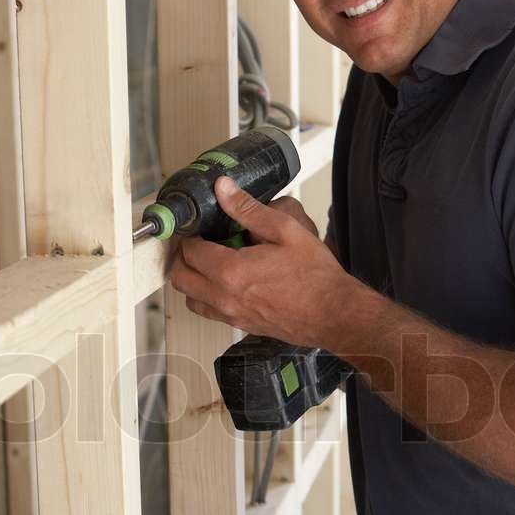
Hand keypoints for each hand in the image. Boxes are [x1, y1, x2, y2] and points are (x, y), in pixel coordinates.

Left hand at [169, 177, 351, 347]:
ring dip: (193, 279)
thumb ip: (248, 209)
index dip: (190, 235)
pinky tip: (227, 282)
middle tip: (199, 243)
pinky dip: (207, 297)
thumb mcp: (285, 231)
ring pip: (190, 299)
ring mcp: (232, 315)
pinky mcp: (242, 325)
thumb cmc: (315, 277)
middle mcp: (225, 297)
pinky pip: (209, 312)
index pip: (190, 252)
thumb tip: (223, 189)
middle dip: (184, 257)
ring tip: (211, 263)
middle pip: (181, 278)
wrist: (333, 313)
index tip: (198, 227)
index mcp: (231, 272)